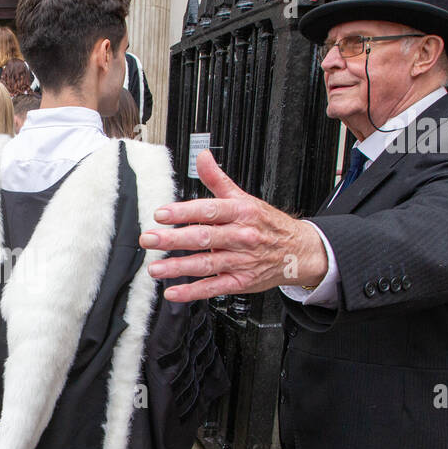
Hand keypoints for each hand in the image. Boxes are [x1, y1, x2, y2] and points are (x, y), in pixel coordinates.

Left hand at [139, 150, 328, 301]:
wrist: (298, 251)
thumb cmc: (266, 224)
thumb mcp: (244, 198)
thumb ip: (218, 179)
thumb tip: (202, 156)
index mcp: (240, 212)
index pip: (209, 210)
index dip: (184, 212)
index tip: (161, 214)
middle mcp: (241, 236)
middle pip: (204, 237)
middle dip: (173, 239)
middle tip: (149, 239)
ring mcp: (241, 261)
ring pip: (206, 264)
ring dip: (179, 267)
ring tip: (155, 268)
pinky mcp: (241, 281)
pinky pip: (214, 287)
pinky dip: (193, 292)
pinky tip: (174, 292)